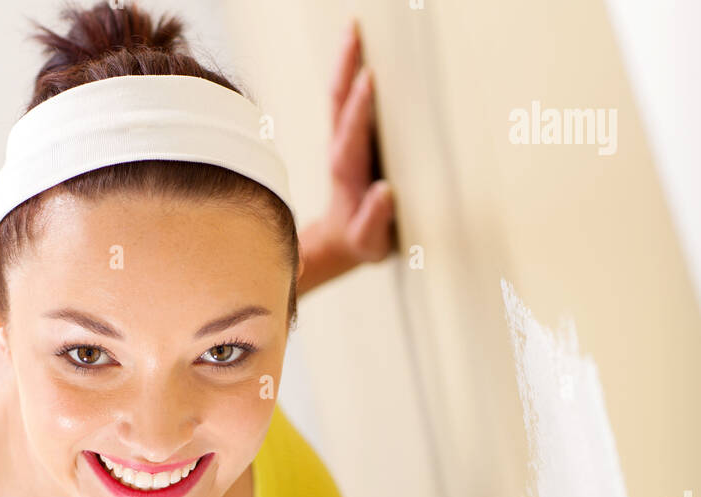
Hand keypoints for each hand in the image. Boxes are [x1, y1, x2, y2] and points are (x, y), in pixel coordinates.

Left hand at [298, 19, 397, 294]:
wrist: (341, 240)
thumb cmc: (359, 240)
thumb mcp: (368, 242)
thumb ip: (374, 221)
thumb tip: (384, 193)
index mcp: (346, 174)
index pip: (351, 136)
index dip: (358, 110)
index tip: (367, 80)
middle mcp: (341, 151)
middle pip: (339, 104)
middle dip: (345, 69)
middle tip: (354, 34)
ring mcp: (343, 141)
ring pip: (339, 95)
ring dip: (345, 61)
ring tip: (353, 27)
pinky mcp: (349, 137)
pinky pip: (347, 99)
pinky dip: (350, 70)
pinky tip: (357, 46)